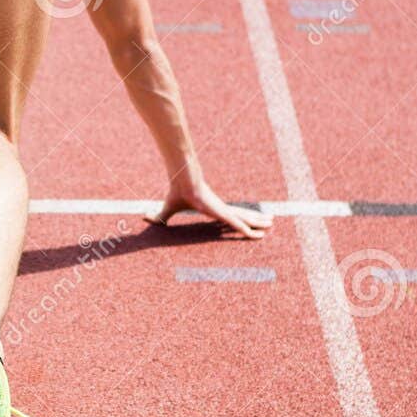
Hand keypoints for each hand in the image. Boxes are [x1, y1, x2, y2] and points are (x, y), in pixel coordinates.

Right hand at [148, 180, 271, 238]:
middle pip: (242, 215)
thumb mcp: (167, 210)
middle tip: (270, 223)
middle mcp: (220, 209)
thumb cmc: (177, 192)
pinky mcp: (219, 211)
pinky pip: (235, 224)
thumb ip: (159, 217)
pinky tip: (256, 235)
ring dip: (258, 223)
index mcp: (212, 209)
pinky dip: (245, 230)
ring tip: (272, 225)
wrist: (181, 181)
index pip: (229, 216)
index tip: (249, 225)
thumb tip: (143, 218)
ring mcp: (221, 210)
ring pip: (244, 218)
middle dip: (257, 220)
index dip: (240, 220)